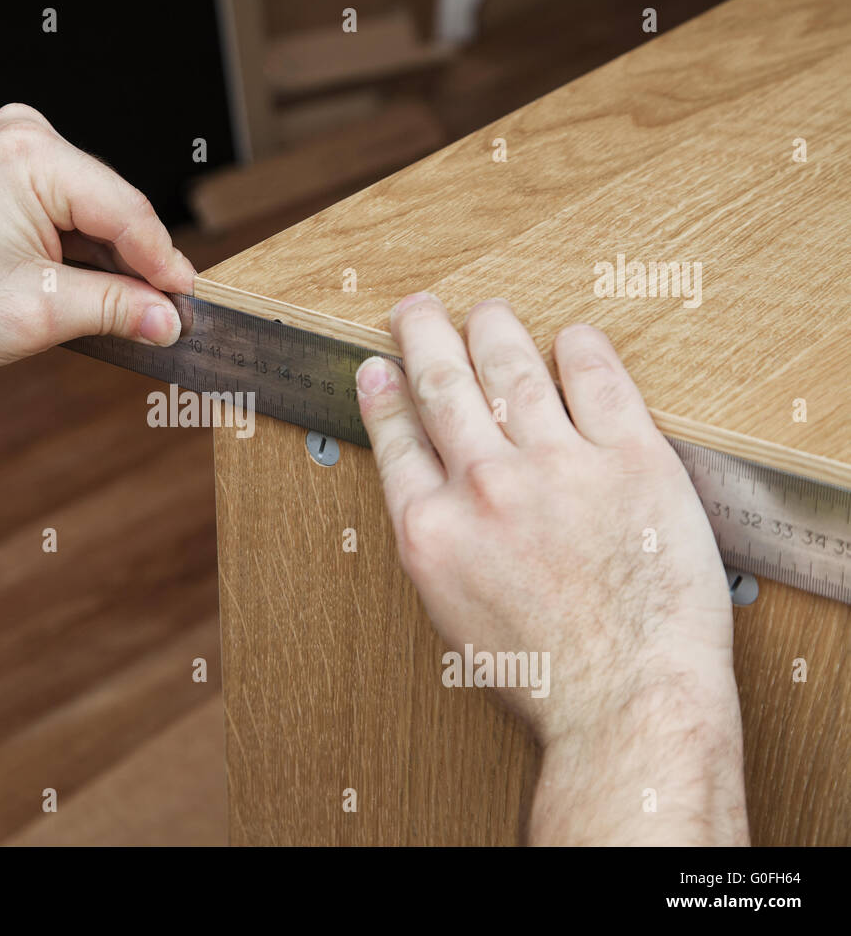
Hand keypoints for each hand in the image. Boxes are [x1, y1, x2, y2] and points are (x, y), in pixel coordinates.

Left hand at [0, 104, 194, 369]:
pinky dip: (79, 248)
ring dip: (107, 259)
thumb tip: (171, 320)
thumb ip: (114, 310)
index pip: (127, 211)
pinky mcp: (6, 165)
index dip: (165, 264)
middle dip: (136, 264)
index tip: (189, 307)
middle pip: (113, 207)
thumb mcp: (36, 312)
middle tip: (160, 319)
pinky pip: (67, 207)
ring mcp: (14, 145)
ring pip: (94, 209)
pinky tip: (83, 286)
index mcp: (32, 157)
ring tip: (117, 311)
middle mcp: (26, 136)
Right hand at [355, 294, 737, 746]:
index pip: (398, 436)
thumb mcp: (454, 616)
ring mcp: (557, 467)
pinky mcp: (631, 460)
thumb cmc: (546, 679)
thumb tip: (435, 502)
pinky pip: (599, 383)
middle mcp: (485, 486)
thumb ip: (439, 547)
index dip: (384, 392)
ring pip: (512, 370)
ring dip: (493, 330)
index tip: (379, 368)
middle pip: (443, 386)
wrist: (627, 701)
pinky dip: (581, 350)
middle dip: (423, 336)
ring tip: (486, 311)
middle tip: (416, 310)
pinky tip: (572, 337)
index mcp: (432, 530)